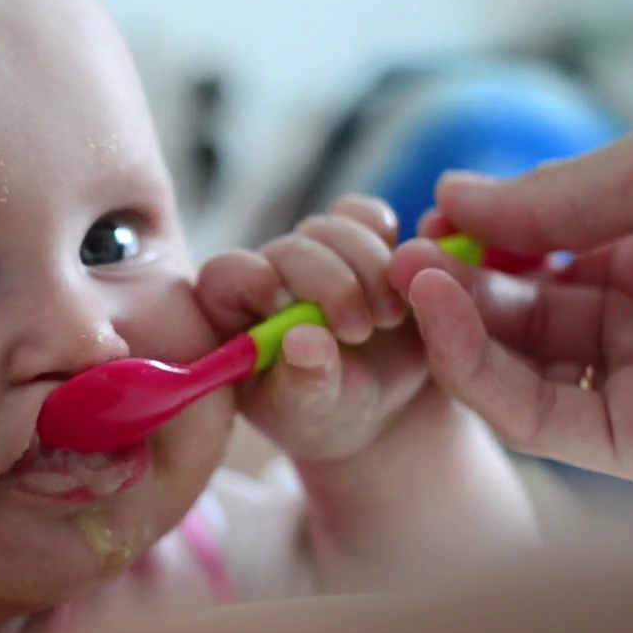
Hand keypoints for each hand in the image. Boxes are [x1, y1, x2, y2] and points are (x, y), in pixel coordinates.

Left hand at [196, 195, 430, 461]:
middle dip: (331, 284)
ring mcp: (315, 254)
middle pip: (290, 248)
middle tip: (361, 330)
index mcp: (232, 315)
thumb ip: (305, 382)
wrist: (381, 409)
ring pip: (333, 227)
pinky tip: (405, 280)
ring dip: (369, 267)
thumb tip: (304, 341)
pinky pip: (367, 215)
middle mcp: (268, 274)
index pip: (227, 274)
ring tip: (388, 319)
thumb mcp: (313, 414)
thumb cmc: (326, 417)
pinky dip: (389, 239)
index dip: (255, 280)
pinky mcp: (359, 242)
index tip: (288, 306)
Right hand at [389, 93, 632, 490]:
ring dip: (452, 329)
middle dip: (449, 288)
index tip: (417, 223)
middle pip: (517, 322)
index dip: (474, 244)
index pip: (538, 260)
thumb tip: (451, 196)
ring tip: (409, 277)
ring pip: (518, 374)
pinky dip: (481, 373)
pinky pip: (546, 420)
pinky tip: (446, 313)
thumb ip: (553, 196)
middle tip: (391, 260)